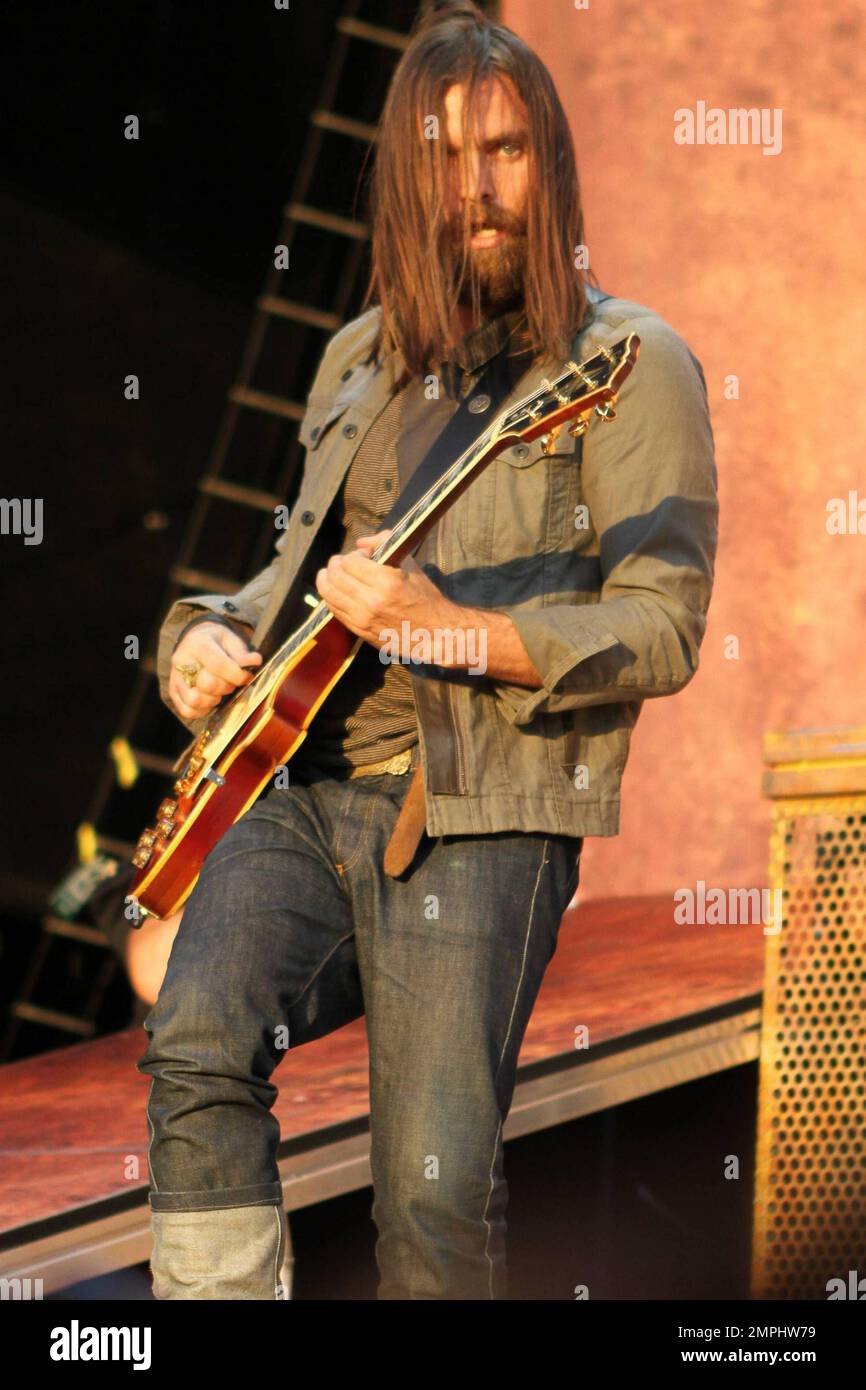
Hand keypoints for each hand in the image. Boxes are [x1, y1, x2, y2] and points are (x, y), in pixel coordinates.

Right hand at [169, 621, 261, 720]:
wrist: (196, 641)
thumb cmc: (217, 642)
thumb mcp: (231, 639)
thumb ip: (242, 653)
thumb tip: (255, 662)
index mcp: (197, 644)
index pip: (219, 665)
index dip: (237, 675)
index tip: (247, 677)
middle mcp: (181, 660)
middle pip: (207, 684)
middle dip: (226, 687)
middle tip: (232, 683)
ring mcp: (175, 677)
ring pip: (194, 700)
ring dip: (213, 700)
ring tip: (220, 692)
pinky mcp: (173, 692)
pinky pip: (186, 711)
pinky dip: (202, 710)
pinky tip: (211, 700)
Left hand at [315, 529, 458, 651]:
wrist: (434, 634)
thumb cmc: (426, 598)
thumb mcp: (411, 566)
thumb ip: (385, 545)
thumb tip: (361, 542)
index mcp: (386, 582)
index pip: (350, 562)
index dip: (353, 555)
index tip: (363, 556)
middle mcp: (370, 601)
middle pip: (334, 576)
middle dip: (336, 564)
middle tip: (344, 563)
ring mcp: (362, 618)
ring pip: (328, 593)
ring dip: (327, 579)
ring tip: (333, 574)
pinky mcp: (358, 631)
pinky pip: (333, 610)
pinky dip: (332, 596)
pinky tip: (338, 591)